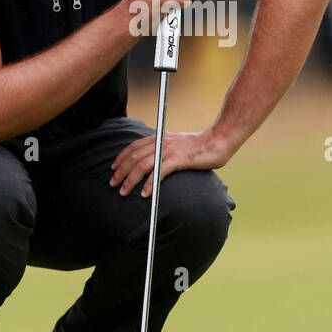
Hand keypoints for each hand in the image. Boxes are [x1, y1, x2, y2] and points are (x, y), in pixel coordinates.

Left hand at [110, 128, 230, 198]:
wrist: (218, 141)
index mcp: (160, 137)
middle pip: (134, 156)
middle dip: (121, 171)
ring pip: (143, 165)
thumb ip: (165, 150)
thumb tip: (156, 162)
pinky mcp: (179, 159)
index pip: (134, 146)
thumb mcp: (178, 145)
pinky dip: (150, 183)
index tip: (113, 168)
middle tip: (113, 184)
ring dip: (131, 179)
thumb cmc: (200, 146)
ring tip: (124, 192)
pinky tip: (145, 194)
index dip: (121, 157)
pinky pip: (159, 172)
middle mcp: (161, 142)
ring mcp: (169, 150)